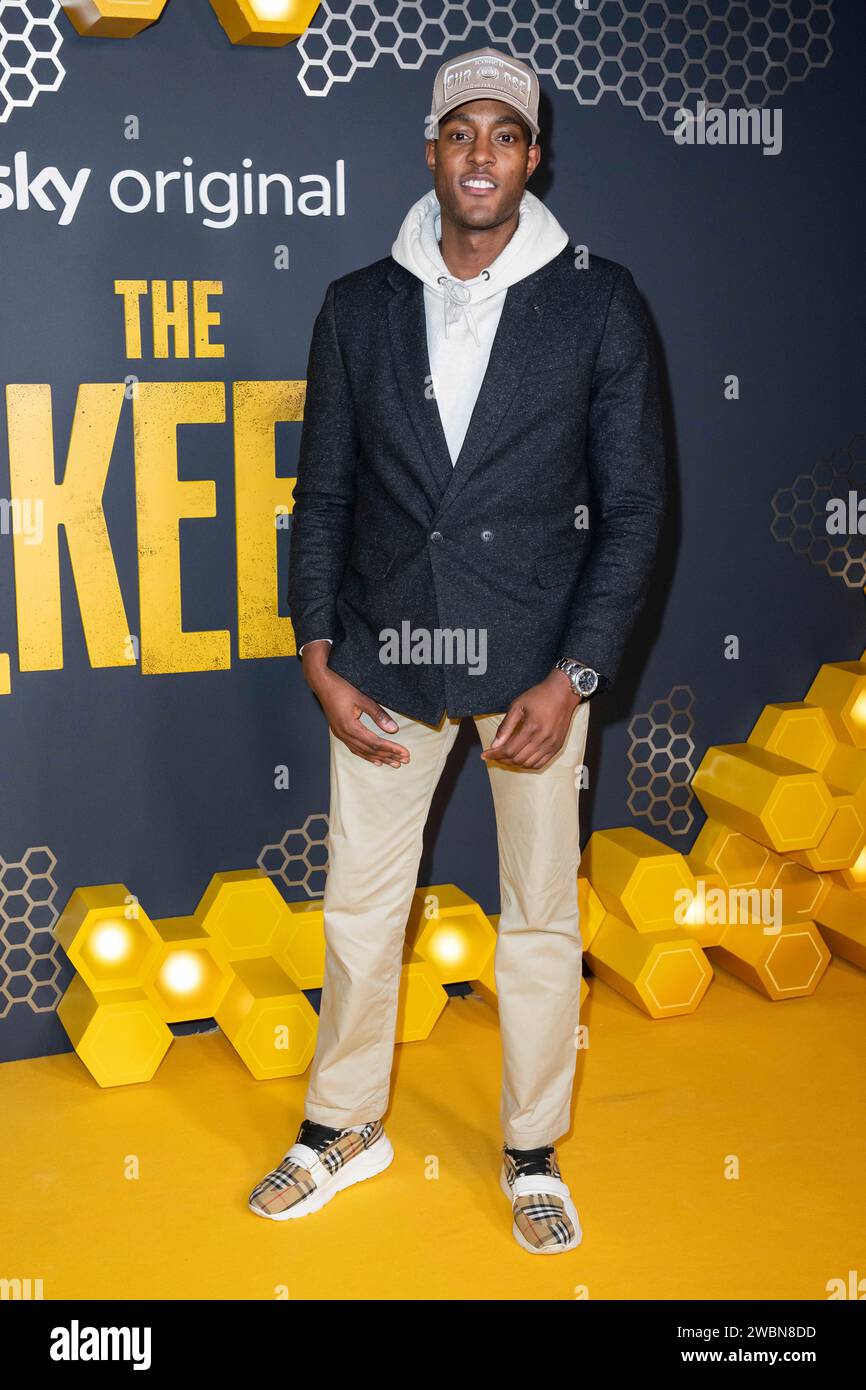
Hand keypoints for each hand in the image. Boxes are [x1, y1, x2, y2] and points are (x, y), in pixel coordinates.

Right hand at [301, 645, 409, 767]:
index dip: (391, 749)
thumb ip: (378, 714)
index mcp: (349, 727)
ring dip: (379, 758)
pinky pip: (355, 748)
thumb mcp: (362, 698)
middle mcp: (344, 734)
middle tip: (404, 761)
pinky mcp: (339, 732)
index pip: (375, 743)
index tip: (404, 753)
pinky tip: (376, 760)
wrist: (322, 683)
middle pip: (370, 750)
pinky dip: (367, 755)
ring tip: (394, 763)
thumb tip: (393, 729)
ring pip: (362, 752)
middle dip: (388, 756)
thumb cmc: (341, 687)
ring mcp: (340, 734)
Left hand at [480, 669, 580, 769]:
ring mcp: (552, 744)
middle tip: (494, 755)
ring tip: (505, 756)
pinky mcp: (557, 746)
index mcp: (532, 727)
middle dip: (502, 760)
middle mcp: (543, 739)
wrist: (563, 693)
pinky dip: (528, 764)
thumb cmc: (540, 696)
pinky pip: (541, 763)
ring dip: (514, 763)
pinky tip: (521, 758)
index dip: (495, 755)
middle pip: (518, 759)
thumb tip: (495, 744)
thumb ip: (505, 726)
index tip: (485, 754)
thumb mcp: (517, 706)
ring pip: (528, 764)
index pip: (509, 750)